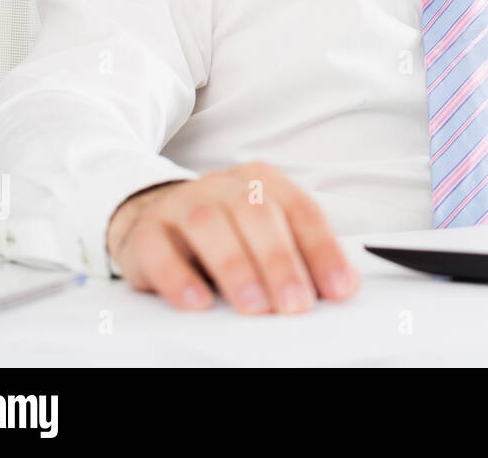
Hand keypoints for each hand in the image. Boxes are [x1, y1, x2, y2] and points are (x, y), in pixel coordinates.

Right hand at [105, 161, 359, 313]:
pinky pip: (158, 250)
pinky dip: (178, 278)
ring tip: (253, 306)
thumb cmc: (224, 231)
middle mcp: (224, 186)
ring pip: (209, 226)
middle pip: (257, 214)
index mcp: (263, 182)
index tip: (339, 289)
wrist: (153, 217)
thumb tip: (341, 286)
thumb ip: (301, 253)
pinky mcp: (146, 232)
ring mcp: (182, 205)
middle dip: (280, 262)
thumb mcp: (266, 234)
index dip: (323, 250)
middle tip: (295, 304)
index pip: (301, 211)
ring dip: (235, 268)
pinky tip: (197, 302)